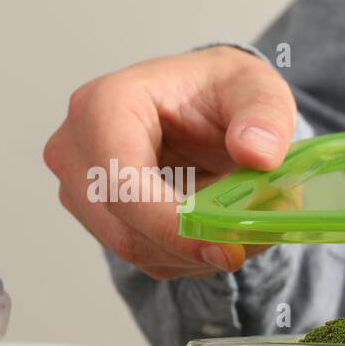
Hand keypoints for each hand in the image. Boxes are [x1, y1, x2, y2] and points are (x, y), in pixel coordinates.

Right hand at [43, 46, 295, 279]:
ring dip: (196, 252)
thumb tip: (257, 154)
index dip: (169, 223)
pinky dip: (191, 255)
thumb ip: (265, 117)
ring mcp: (82, 187)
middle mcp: (79, 147)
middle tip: (248, 244)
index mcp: (106, 105)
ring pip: (136, 249)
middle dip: (192, 245)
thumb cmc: (222, 90)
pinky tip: (217, 229)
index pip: (121, 180)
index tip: (224, 246)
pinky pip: (147, 257)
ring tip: (242, 227)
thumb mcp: (259, 89)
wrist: (209, 105)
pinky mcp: (100, 218)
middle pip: (124, 227)